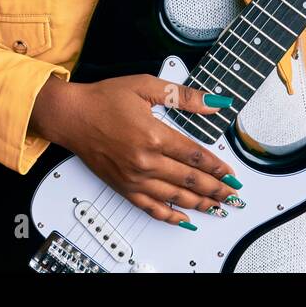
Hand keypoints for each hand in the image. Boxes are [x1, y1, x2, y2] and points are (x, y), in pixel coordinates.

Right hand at [30, 75, 244, 228]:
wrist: (71, 116)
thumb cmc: (104, 99)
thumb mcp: (145, 86)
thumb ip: (182, 95)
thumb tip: (212, 103)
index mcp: (154, 136)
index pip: (195, 156)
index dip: (217, 167)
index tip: (231, 173)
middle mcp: (145, 161)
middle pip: (189, 180)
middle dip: (216, 189)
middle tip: (233, 195)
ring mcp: (134, 178)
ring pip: (175, 197)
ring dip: (200, 204)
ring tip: (217, 207)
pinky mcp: (124, 187)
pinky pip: (151, 208)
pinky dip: (170, 217)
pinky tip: (184, 220)